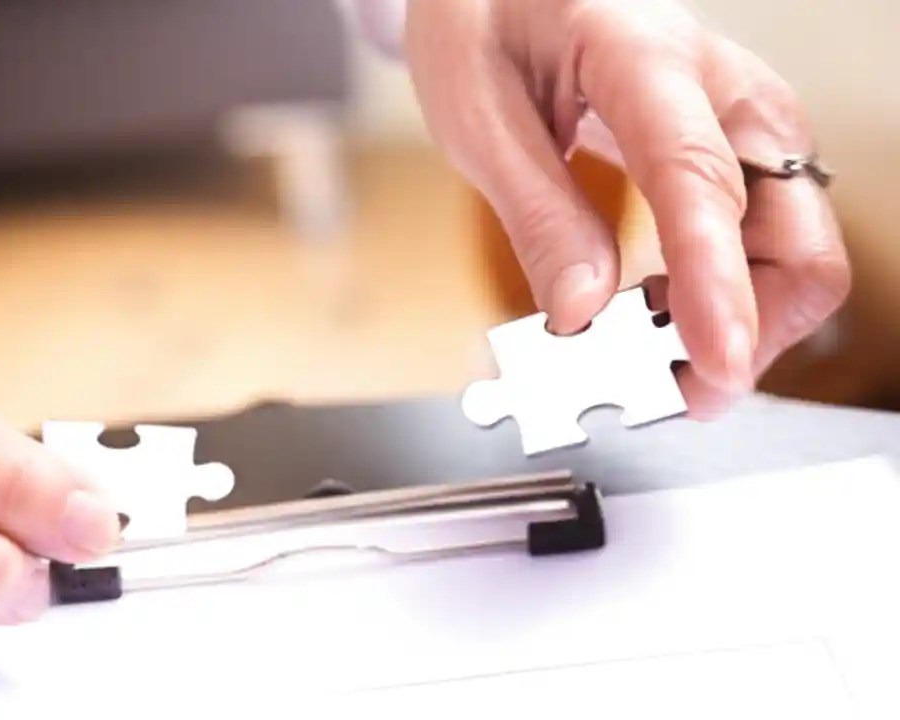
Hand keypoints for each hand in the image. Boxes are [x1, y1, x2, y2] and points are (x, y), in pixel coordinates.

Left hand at [404, 0, 850, 416]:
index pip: (702, 184)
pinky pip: (763, 238)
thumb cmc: (488, 24)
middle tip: (668, 390)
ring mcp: (743, 121)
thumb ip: (537, 212)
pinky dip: (726, 293)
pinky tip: (663, 312)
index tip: (716, 364)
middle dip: (748, 331)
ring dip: (740, 321)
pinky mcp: (737, 148)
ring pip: (795, 248)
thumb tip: (579, 313)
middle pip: (795, 234)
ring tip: (651, 355)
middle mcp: (724, 90)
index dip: (717, 287)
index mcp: (648, 60)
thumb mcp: (479, 115)